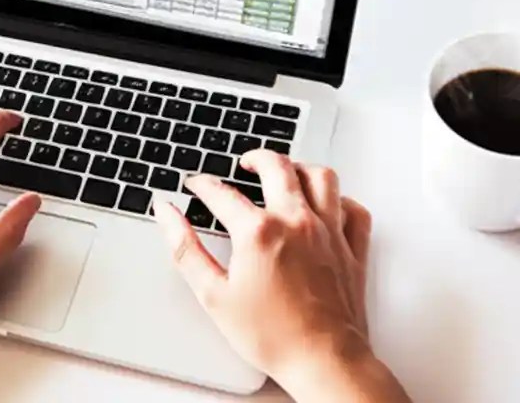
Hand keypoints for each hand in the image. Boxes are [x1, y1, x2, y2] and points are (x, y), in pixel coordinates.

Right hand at [155, 151, 408, 401]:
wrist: (323, 361)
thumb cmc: (271, 335)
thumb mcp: (213, 294)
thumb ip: (185, 248)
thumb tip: (165, 214)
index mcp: (259, 232)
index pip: (223, 193)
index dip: (203, 184)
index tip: (196, 184)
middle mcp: (297, 222)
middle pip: (278, 167)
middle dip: (256, 158)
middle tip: (244, 163)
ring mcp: (330, 232)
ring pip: (321, 177)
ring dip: (300, 167)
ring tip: (286, 170)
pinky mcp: (353, 250)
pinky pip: (354, 210)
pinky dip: (341, 200)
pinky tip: (329, 203)